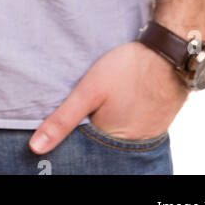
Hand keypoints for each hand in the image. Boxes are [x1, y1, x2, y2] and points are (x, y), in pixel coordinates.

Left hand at [28, 41, 188, 152]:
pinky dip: (126, 121)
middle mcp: (131, 148)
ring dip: (110, 127)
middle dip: (92, 135)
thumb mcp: (88, 90)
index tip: (67, 129)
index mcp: (112, 143)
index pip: (85, 150)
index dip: (74, 140)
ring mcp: (147, 137)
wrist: (169, 53)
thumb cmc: (128, 69)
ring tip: (107, 106)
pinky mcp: (158, 125)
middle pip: (103, 146)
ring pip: (119, 138)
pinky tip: (122, 105)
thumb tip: (36, 148)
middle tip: (91, 109)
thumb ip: (63, 120)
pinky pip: (135, 130)